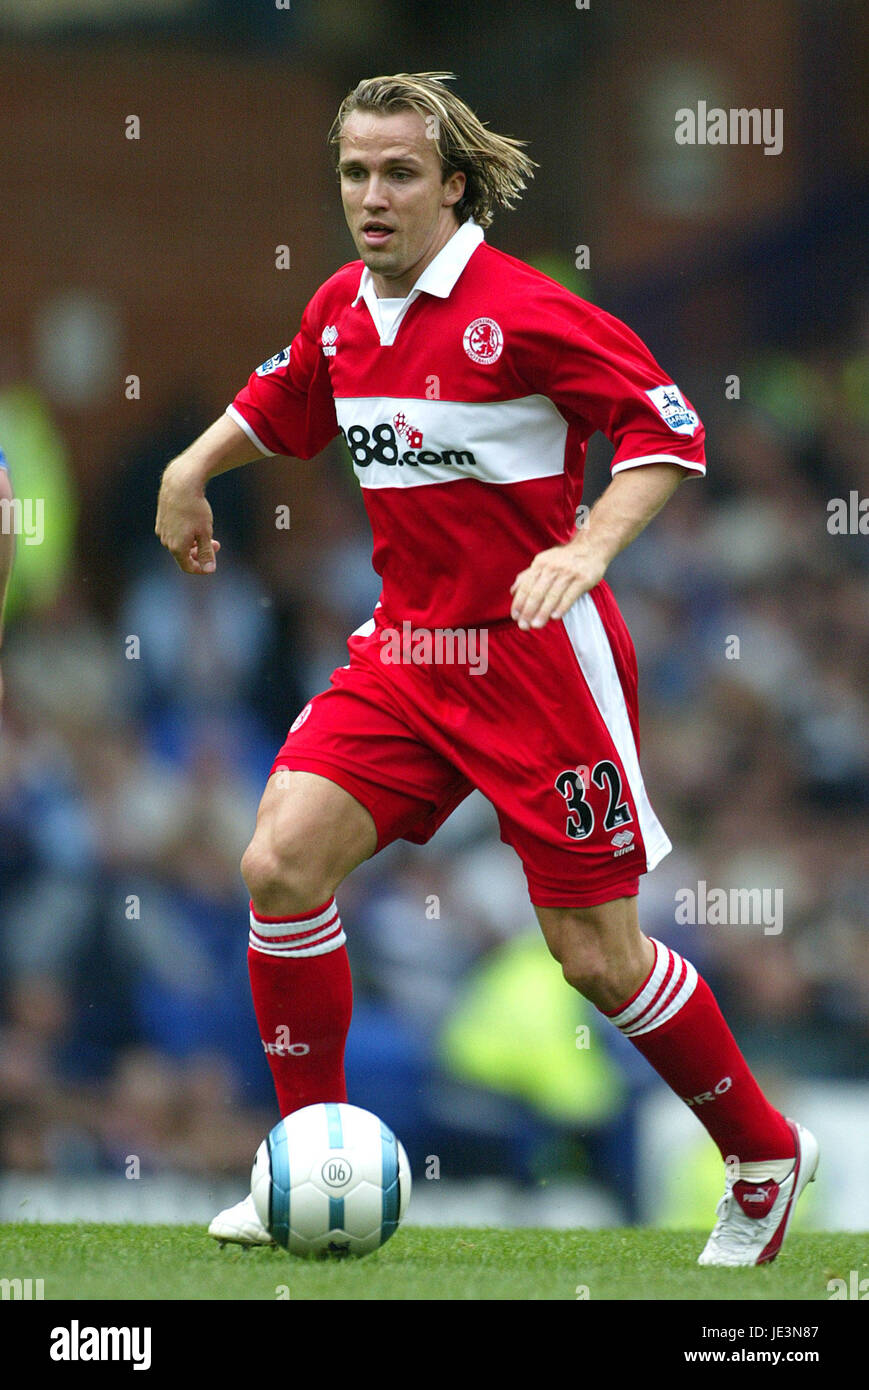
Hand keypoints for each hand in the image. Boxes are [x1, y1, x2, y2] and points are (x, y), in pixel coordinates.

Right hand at [155, 459, 220, 574]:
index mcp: (177, 548)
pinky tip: (195, 522)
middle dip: (201, 553)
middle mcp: (166, 541)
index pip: (188, 567)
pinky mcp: (161, 520)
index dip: (201, 569)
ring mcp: (162, 530)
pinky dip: (186, 533)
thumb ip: (206, 553)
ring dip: (194, 542)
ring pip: (179, 543)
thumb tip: (209, 570)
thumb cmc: (195, 509)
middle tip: (216, 544)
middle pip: (184, 555)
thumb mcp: (205, 533)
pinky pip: (174, 533)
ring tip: (207, 531)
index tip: (212, 564)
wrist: (181, 484)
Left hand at [510, 535, 606, 629]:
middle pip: (537, 592)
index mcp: (540, 564)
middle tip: (524, 626)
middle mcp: (552, 567)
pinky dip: (562, 607)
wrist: (591, 546)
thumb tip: (513, 591)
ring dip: (543, 612)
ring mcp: (568, 573)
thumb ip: (528, 576)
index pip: (526, 586)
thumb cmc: (565, 559)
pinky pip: (570, 595)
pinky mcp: (583, 579)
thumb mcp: (544, 561)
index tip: (515, 616)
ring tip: (536, 625)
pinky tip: (555, 617)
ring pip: (552, 595)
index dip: (519, 602)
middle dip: (529, 610)